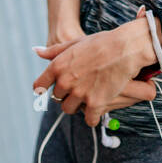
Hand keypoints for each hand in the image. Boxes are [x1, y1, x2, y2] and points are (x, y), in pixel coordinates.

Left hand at [33, 18, 157, 126]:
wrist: (125, 49)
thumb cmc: (102, 43)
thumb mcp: (75, 43)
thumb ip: (54, 51)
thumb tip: (37, 51)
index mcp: (58, 66)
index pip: (40, 86)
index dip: (43, 90)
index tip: (48, 92)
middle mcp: (65, 81)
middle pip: (57, 99)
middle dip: (66, 95)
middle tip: (78, 90)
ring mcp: (80, 93)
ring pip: (69, 110)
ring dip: (77, 106)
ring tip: (87, 99)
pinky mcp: (95, 103)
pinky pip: (89, 119)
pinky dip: (93, 117)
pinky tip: (97, 111)